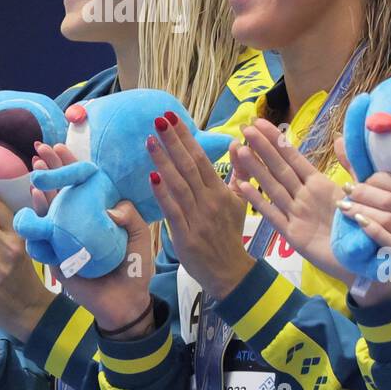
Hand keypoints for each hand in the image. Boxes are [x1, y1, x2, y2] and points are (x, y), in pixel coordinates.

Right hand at [28, 142, 154, 336]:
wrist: (127, 302)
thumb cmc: (134, 267)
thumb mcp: (139, 235)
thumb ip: (130, 215)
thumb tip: (109, 208)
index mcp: (96, 214)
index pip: (81, 184)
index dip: (70, 164)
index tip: (59, 145)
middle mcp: (77, 223)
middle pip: (60, 190)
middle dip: (49, 169)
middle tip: (40, 149)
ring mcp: (64, 239)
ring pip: (47, 210)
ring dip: (41, 190)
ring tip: (36, 171)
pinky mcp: (56, 257)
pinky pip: (42, 237)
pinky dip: (39, 219)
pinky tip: (38, 201)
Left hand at [147, 111, 253, 301]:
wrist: (230, 272)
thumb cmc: (230, 234)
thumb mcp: (240, 200)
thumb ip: (240, 172)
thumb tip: (237, 143)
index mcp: (222, 192)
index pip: (201, 158)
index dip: (186, 137)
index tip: (173, 117)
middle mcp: (210, 202)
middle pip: (189, 166)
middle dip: (173, 141)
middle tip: (159, 119)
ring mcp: (198, 219)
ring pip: (179, 184)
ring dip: (164, 161)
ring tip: (150, 140)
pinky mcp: (186, 236)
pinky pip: (173, 210)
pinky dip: (163, 193)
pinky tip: (152, 175)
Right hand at [229, 120, 390, 306]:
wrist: (366, 258)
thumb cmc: (362, 225)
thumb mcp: (360, 190)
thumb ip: (349, 164)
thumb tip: (338, 137)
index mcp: (319, 184)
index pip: (293, 157)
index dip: (277, 140)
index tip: (260, 123)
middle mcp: (303, 196)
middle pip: (279, 168)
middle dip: (262, 148)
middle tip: (245, 129)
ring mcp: (296, 215)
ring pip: (272, 187)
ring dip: (256, 169)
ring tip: (240, 151)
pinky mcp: (293, 234)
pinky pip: (273, 215)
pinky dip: (258, 201)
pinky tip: (242, 187)